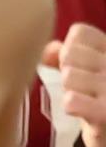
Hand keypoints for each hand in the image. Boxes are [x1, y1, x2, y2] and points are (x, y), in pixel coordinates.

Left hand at [43, 22, 105, 146]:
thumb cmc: (101, 98)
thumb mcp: (88, 71)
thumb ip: (66, 56)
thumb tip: (47, 50)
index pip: (80, 32)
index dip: (70, 48)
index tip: (81, 65)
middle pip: (70, 53)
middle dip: (68, 71)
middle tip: (83, 86)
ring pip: (68, 76)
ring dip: (70, 90)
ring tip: (86, 98)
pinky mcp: (105, 113)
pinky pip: (72, 101)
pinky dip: (71, 106)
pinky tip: (82, 110)